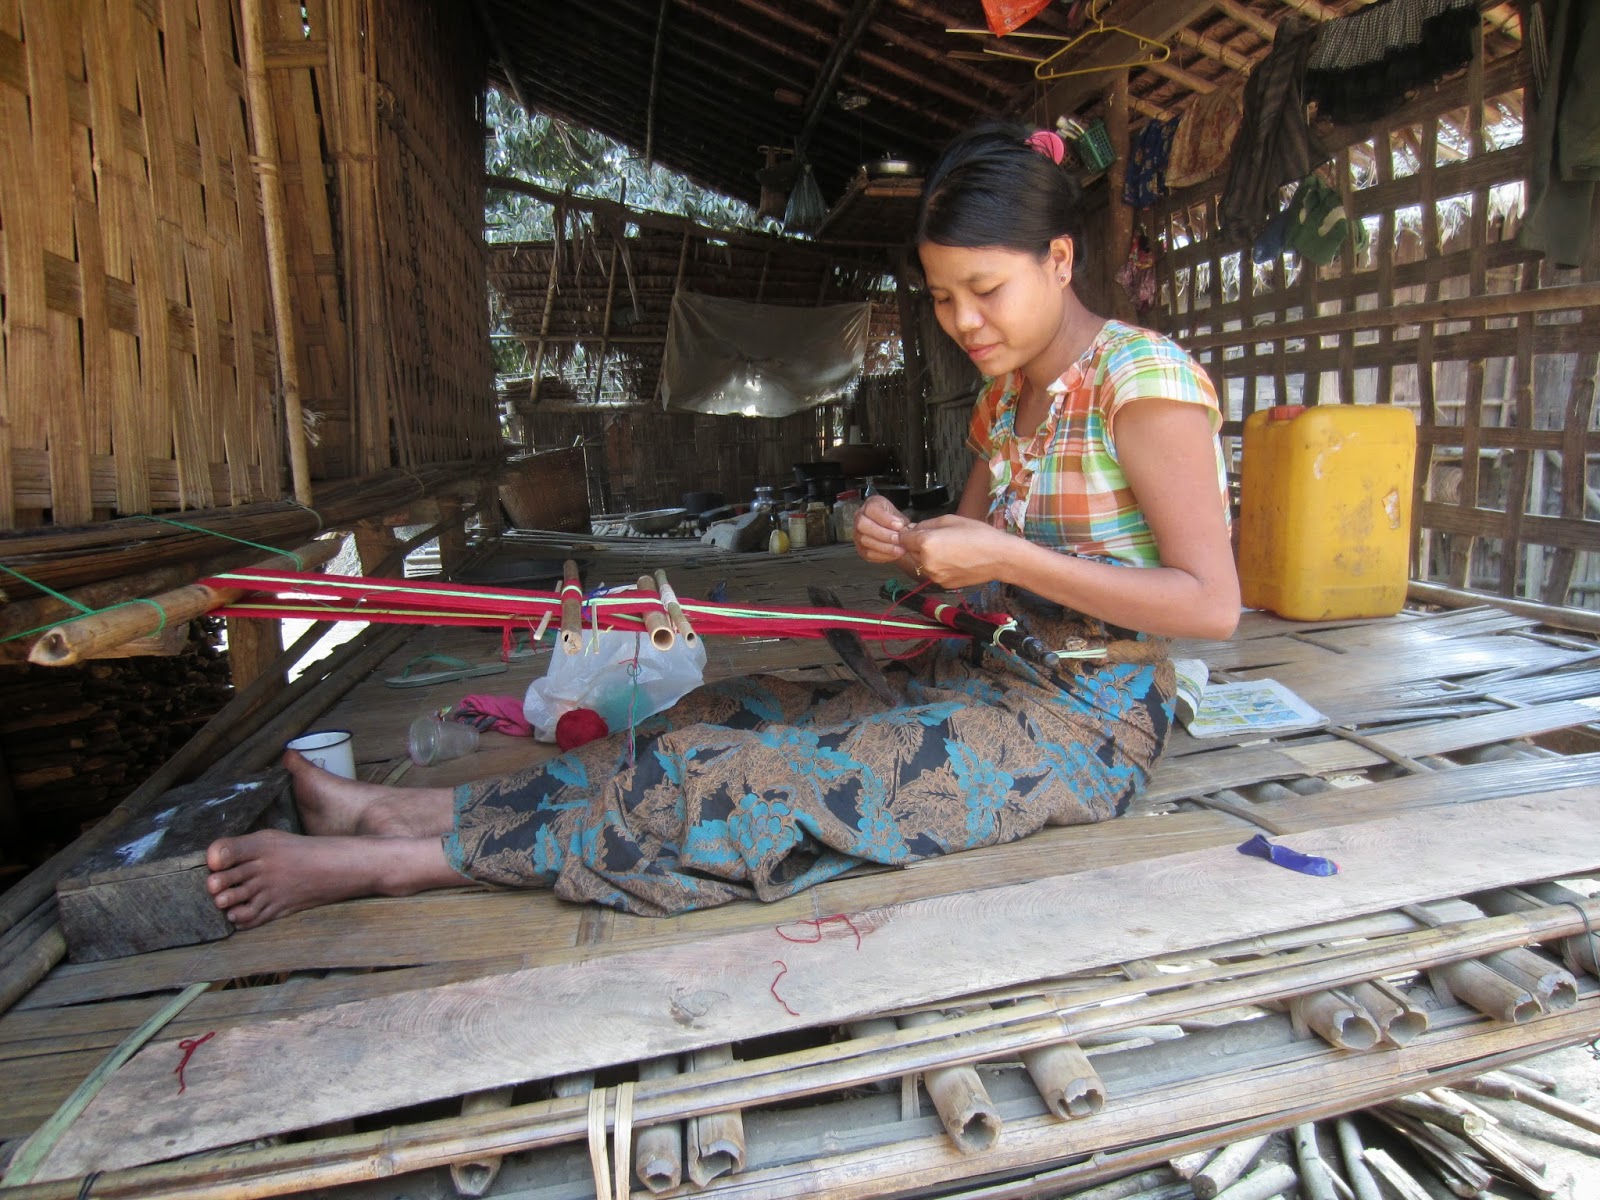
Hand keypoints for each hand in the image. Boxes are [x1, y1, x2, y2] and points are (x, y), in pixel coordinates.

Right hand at [853, 495, 911, 565]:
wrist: (891, 531)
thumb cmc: (894, 520)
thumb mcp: (898, 515)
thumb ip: (900, 521)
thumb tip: (901, 529)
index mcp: (870, 504)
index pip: (872, 509)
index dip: (885, 519)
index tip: (899, 525)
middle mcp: (859, 518)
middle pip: (863, 525)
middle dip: (883, 534)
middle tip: (899, 539)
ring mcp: (857, 534)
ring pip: (865, 541)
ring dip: (884, 547)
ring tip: (900, 549)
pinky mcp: (860, 548)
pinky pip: (868, 554)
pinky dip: (883, 555)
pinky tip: (894, 555)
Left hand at [900, 515, 1014, 588]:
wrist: (999, 558)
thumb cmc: (978, 534)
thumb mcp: (950, 520)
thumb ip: (926, 524)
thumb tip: (911, 528)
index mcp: (926, 543)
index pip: (903, 538)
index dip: (909, 533)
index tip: (919, 530)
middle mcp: (926, 562)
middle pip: (910, 552)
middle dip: (918, 545)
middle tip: (939, 538)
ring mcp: (934, 576)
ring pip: (921, 564)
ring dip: (927, 557)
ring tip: (949, 549)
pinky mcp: (942, 584)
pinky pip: (933, 573)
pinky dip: (938, 567)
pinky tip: (955, 560)